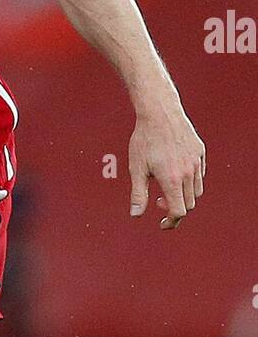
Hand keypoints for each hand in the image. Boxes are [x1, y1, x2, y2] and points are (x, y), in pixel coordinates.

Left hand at [129, 100, 205, 229]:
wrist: (159, 113)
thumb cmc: (144, 140)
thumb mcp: (136, 169)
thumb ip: (138, 194)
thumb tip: (136, 216)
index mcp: (172, 179)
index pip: (178, 211)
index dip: (171, 221)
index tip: (162, 223)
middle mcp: (188, 172)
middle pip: (189, 204)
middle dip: (175, 209)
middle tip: (158, 201)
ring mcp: (197, 162)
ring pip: (197, 191)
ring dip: (184, 196)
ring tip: (166, 187)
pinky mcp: (201, 152)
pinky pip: (200, 175)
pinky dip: (190, 182)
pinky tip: (175, 174)